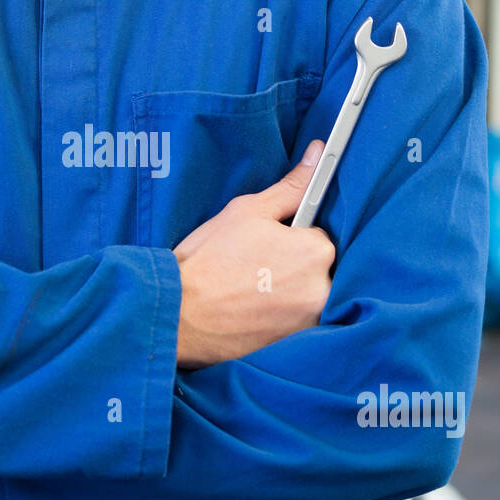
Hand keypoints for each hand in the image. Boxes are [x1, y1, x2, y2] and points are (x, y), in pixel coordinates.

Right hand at [172, 139, 335, 369]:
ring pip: (305, 296)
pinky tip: (250, 312)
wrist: (178, 316)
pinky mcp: (294, 346)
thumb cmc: (207, 259)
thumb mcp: (247, 212)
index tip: (262, 246)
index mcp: (315, 251)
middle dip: (290, 266)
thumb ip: (290, 187)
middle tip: (251, 268)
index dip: (287, 237)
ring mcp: (309, 322)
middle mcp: (322, 289)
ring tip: (247, 291)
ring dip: (285, 293)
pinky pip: (294, 322)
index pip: (317, 236)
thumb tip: (318, 154)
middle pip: (315, 269)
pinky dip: (277, 317)